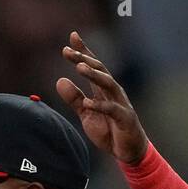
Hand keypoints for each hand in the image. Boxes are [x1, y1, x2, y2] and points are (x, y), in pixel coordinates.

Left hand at [55, 31, 148, 164]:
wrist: (127, 151)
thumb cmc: (109, 130)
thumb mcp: (86, 114)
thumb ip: (74, 98)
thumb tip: (59, 80)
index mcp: (103, 89)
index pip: (93, 66)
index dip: (84, 51)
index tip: (71, 37)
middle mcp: (113, 92)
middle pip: (99, 70)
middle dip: (84, 59)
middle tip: (68, 51)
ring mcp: (120, 103)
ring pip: (108, 84)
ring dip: (93, 75)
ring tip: (79, 67)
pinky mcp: (124, 118)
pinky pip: (112, 109)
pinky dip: (100, 105)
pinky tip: (88, 103)